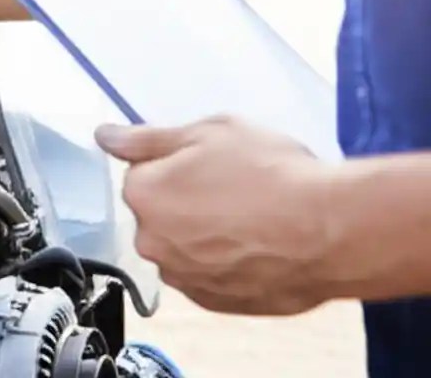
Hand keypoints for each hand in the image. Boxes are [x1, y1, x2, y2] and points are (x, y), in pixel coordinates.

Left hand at [95, 116, 338, 314]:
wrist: (330, 230)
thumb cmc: (272, 174)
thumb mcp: (210, 132)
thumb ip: (149, 138)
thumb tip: (105, 136)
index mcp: (144, 194)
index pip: (142, 173)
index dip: (177, 164)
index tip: (210, 163)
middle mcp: (152, 241)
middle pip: (159, 213)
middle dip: (186, 201)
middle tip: (234, 189)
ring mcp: (182, 276)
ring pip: (183, 246)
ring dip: (204, 235)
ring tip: (252, 220)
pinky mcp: (212, 302)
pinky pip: (207, 274)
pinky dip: (224, 263)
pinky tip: (257, 247)